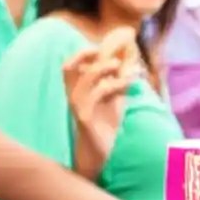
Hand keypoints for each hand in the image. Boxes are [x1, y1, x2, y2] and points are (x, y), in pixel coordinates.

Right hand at [63, 48, 128, 176]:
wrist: (102, 152)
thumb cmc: (106, 123)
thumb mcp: (116, 98)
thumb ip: (120, 79)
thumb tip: (132, 59)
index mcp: (77, 89)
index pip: (69, 66)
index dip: (82, 53)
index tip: (100, 47)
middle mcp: (73, 96)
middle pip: (67, 68)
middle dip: (85, 55)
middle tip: (108, 53)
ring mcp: (77, 106)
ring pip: (83, 79)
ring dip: (103, 67)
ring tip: (120, 66)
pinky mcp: (84, 117)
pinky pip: (96, 95)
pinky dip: (112, 85)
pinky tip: (126, 85)